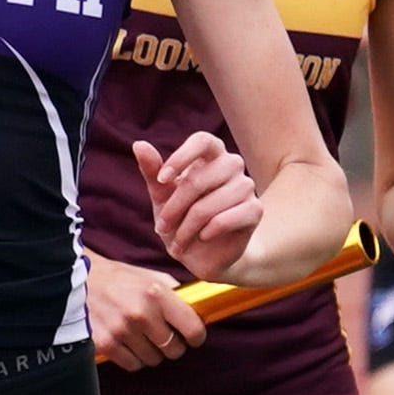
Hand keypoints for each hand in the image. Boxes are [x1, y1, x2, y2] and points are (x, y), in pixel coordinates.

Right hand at [86, 253, 207, 372]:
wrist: (73, 280)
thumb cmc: (115, 278)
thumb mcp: (148, 276)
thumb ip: (173, 293)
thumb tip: (196, 311)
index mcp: (156, 293)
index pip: (192, 328)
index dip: (196, 337)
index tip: (193, 337)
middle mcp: (141, 313)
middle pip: (174, 350)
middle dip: (173, 345)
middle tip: (164, 336)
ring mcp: (122, 331)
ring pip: (154, 360)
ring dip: (151, 352)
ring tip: (141, 337)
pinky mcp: (105, 344)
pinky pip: (133, 365)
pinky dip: (133, 358)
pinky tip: (127, 343)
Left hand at [132, 133, 262, 280]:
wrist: (205, 254)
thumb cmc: (182, 219)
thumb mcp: (162, 197)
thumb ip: (153, 172)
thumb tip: (138, 144)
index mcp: (211, 155)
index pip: (202, 140)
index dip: (181, 157)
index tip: (162, 180)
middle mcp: (232, 165)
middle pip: (199, 178)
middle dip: (175, 206)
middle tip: (161, 227)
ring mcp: (246, 186)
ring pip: (211, 204)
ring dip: (188, 226)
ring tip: (179, 241)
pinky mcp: (254, 210)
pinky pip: (228, 218)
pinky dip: (209, 231)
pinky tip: (202, 237)